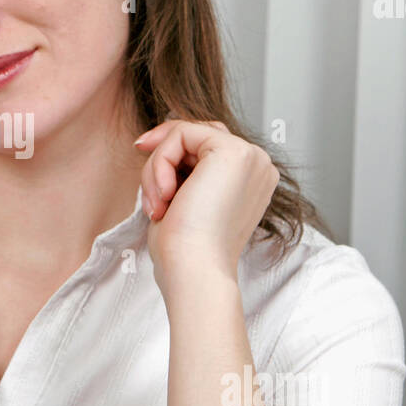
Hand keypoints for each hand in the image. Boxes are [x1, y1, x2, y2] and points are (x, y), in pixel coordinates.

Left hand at [134, 118, 279, 296]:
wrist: (195, 271)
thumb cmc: (185, 249)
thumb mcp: (184, 198)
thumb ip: (181, 168)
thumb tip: (154, 140)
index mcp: (252, 179)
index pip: (206, 146)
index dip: (171, 154)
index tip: (147, 175)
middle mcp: (258, 165)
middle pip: (196, 136)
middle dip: (161, 158)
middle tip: (150, 196)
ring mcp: (250, 156)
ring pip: (185, 134)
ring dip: (157, 168)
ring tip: (157, 205)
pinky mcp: (232, 150)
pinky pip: (181, 134)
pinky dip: (160, 163)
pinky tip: (165, 195)